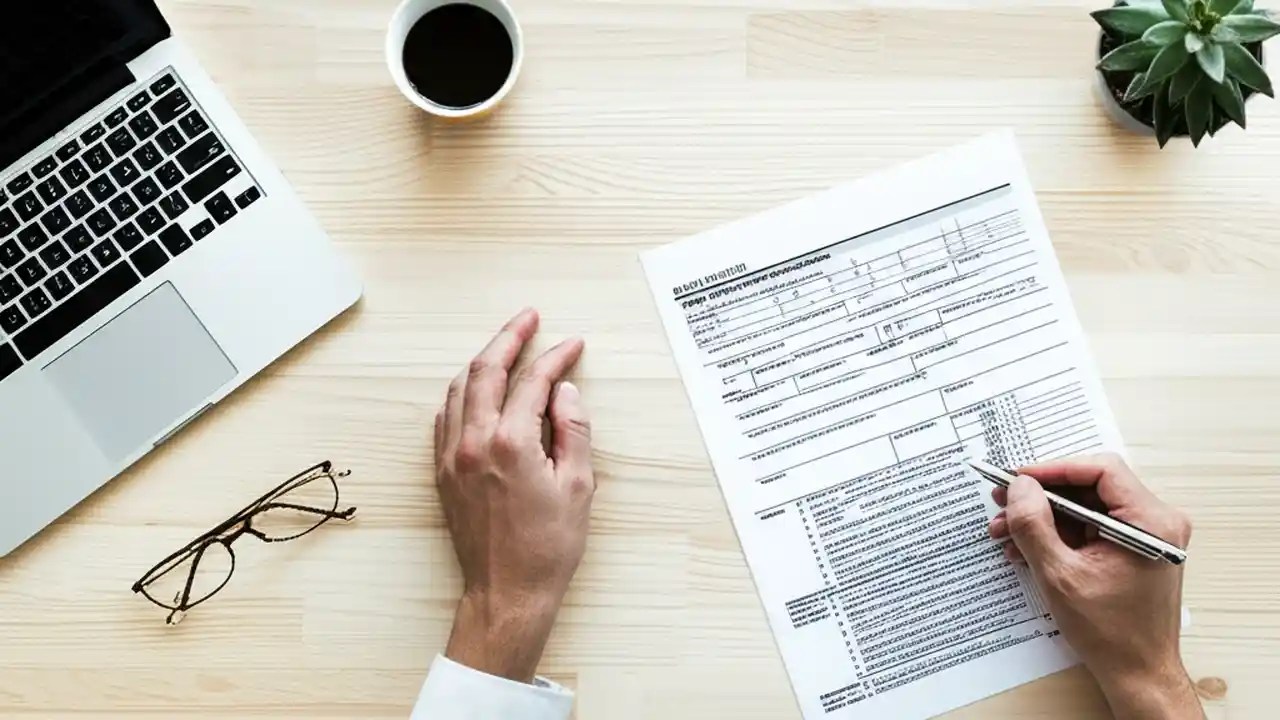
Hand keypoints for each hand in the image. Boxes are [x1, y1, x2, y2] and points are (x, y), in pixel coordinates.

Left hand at [433, 308, 593, 682]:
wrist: (507, 593)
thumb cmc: (547, 548)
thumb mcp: (578, 486)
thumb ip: (572, 430)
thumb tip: (565, 391)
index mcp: (511, 443)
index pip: (533, 381)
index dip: (555, 357)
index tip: (572, 345)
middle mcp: (473, 442)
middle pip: (486, 370)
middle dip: (509, 338)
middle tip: (529, 320)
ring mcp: (451, 456)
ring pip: (459, 389)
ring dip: (483, 362)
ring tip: (505, 348)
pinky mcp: (442, 473)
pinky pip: (445, 417)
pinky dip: (462, 393)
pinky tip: (477, 391)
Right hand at [988, 454, 1199, 719]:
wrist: (1138, 674)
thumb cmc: (1112, 633)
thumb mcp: (1060, 576)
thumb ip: (1035, 525)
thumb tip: (1019, 487)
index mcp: (1150, 523)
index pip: (1101, 470)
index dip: (1054, 469)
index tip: (1018, 478)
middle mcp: (1155, 523)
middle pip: (1090, 487)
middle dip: (1042, 496)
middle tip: (1004, 501)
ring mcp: (1145, 536)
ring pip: (1086, 508)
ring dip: (1044, 517)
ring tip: (1007, 530)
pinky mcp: (1132, 549)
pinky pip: (1090, 528)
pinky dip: (1058, 534)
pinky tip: (1026, 546)